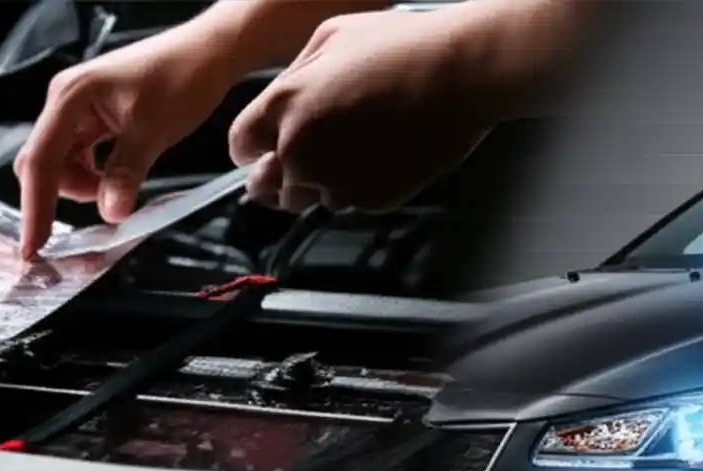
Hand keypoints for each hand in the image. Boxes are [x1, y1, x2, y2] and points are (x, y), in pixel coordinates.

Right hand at [14, 26, 238, 258]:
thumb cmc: (182, 77)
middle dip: (61, 195)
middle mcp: (66, 101)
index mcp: (70, 97)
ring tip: (118, 190)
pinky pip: (81, 156)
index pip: (41, 160)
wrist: (208, 54)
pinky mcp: (95, 118)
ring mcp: (79, 110)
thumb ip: (125, 174)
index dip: (35, 207)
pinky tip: (116, 182)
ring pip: (62, 163)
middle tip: (91, 220)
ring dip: (82, 186)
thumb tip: (109, 214)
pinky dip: (94, 176)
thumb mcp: (153, 133)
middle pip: (43, 162)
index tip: (33, 247)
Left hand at [228, 10, 495, 213]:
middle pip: (270, 187)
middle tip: (308, 157)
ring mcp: (335, 182)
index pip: (241, 146)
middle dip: (282, 175)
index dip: (252, 147)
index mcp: (284, 107)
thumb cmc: (403, 47)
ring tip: (355, 149)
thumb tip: (282, 98)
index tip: (262, 150)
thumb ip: (294, 76)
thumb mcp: (331, 36)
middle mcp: (301, 152)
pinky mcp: (370, 200)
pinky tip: (382, 154)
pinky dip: (360, 186)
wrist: (461, 74)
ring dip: (322, 183)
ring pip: (311, 199)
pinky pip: (351, 202)